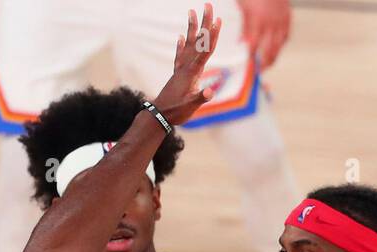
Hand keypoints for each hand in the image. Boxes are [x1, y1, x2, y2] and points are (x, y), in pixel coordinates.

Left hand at [152, 4, 225, 127]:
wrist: (158, 116)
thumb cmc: (175, 112)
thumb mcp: (190, 107)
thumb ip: (200, 98)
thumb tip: (210, 92)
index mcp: (192, 72)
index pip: (205, 50)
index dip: (212, 35)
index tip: (217, 20)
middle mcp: (186, 66)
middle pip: (198, 40)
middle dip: (204, 22)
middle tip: (208, 5)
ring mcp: (180, 69)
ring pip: (188, 44)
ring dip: (192, 27)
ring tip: (191, 11)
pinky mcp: (177, 74)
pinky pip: (179, 55)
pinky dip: (181, 45)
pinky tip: (181, 36)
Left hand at [238, 0, 291, 68]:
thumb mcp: (245, 8)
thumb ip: (245, 26)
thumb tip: (242, 43)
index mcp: (258, 21)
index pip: (253, 45)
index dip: (250, 57)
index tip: (247, 65)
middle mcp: (271, 24)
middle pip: (268, 50)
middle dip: (263, 63)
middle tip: (259, 72)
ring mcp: (281, 21)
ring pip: (279, 45)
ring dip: (273, 57)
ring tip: (268, 65)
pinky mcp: (287, 18)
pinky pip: (285, 36)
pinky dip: (281, 44)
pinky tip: (276, 49)